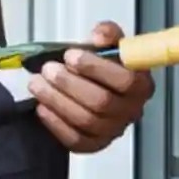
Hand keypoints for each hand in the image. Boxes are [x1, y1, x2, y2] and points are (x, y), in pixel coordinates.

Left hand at [28, 21, 154, 152]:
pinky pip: (75, 140)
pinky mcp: (94, 144)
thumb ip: (107, 33)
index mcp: (140, 84)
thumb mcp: (106, 42)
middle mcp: (131, 111)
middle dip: (69, 84)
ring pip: (86, 121)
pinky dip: (55, 123)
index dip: (96, 68)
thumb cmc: (100, 65)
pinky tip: (41, 106)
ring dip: (57, 100)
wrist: (89, 84)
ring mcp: (113, 130)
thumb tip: (100, 36)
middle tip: (48, 69)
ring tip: (37, 83)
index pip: (125, 81)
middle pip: (101, 102)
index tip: (70, 55)